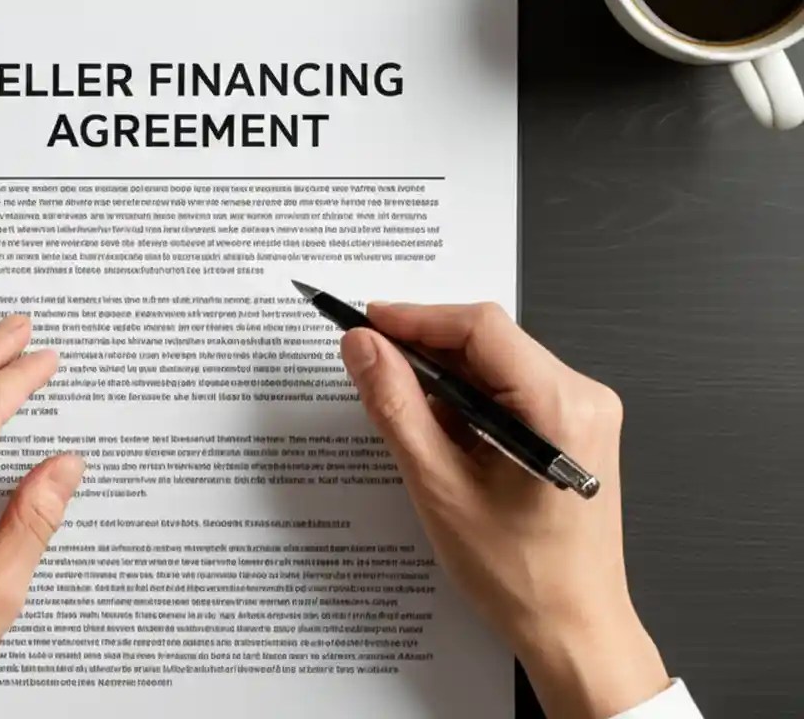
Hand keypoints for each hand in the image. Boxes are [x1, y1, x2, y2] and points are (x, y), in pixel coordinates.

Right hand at [340, 303, 668, 718]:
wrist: (574, 629)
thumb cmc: (519, 575)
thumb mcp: (440, 488)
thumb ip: (397, 408)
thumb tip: (363, 348)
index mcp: (562, 407)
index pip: (481, 328)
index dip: (416, 317)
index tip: (365, 323)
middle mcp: (584, 398)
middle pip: (489, 341)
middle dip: (424, 346)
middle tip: (367, 362)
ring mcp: (583, 412)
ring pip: (497, 364)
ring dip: (443, 376)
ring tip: (398, 404)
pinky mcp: (573, 429)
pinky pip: (510, 390)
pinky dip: (467, 399)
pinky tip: (436, 428)